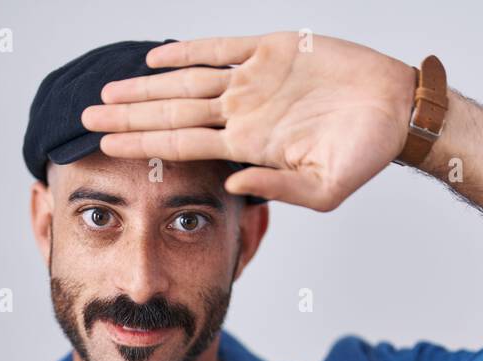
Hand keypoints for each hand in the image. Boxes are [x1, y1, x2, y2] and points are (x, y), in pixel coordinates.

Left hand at [80, 32, 417, 211]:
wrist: (398, 112)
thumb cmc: (364, 156)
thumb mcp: (323, 190)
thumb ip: (275, 188)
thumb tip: (227, 184)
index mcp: (248, 145)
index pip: (181, 144)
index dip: (142, 144)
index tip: (105, 147)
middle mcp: (242, 112)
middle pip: (171, 113)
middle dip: (128, 117)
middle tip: (84, 118)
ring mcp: (254, 81)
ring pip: (186, 81)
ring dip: (146, 88)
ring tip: (107, 92)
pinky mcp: (273, 49)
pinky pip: (221, 49)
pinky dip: (188, 52)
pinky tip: (155, 59)